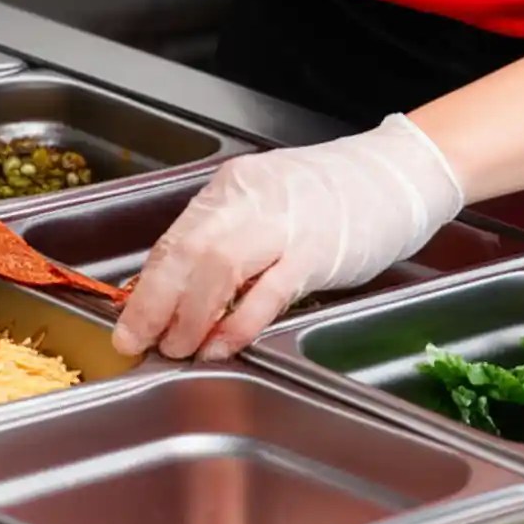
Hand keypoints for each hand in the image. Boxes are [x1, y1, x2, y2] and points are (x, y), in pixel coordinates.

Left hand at [114, 114, 463, 360]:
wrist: (396, 174)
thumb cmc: (329, 195)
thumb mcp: (265, 204)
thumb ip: (224, 239)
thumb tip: (176, 290)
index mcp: (230, 189)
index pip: (174, 240)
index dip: (145, 286)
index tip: (126, 322)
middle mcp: (250, 201)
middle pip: (185, 255)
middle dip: (153, 305)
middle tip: (136, 342)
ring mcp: (284, 225)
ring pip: (217, 271)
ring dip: (190, 317)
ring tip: (176, 349)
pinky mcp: (317, 252)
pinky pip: (267, 293)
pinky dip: (238, 323)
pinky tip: (221, 346)